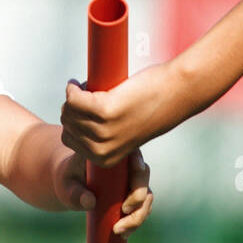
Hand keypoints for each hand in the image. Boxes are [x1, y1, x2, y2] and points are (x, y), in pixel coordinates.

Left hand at [53, 148, 154, 236]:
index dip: (137, 174)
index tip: (127, 195)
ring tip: (119, 231)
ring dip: (138, 217)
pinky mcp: (133, 196)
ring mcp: (133, 181)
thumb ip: (75, 192)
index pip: (134, 157)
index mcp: (116, 153)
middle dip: (137, 201)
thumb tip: (90, 202)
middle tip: (122, 215)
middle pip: (143, 180)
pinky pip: (142, 208)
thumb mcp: (67, 184)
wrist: (72, 183)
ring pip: (146, 198)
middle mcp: (129, 164)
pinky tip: (124, 234)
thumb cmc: (69, 177)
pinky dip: (136, 222)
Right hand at [59, 62, 182, 166]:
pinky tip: (84, 83)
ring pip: (69, 109)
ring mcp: (103, 131)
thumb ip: (104, 135)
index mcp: (105, 159)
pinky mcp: (104, 111)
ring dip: (75, 95)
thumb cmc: (150, 107)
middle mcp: (102, 150)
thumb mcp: (125, 131)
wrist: (175, 93)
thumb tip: (74, 120)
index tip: (85, 108)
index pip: (69, 139)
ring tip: (91, 88)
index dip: (74, 120)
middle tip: (90, 95)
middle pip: (66, 124)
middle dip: (72, 107)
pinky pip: (73, 97)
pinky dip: (74, 87)